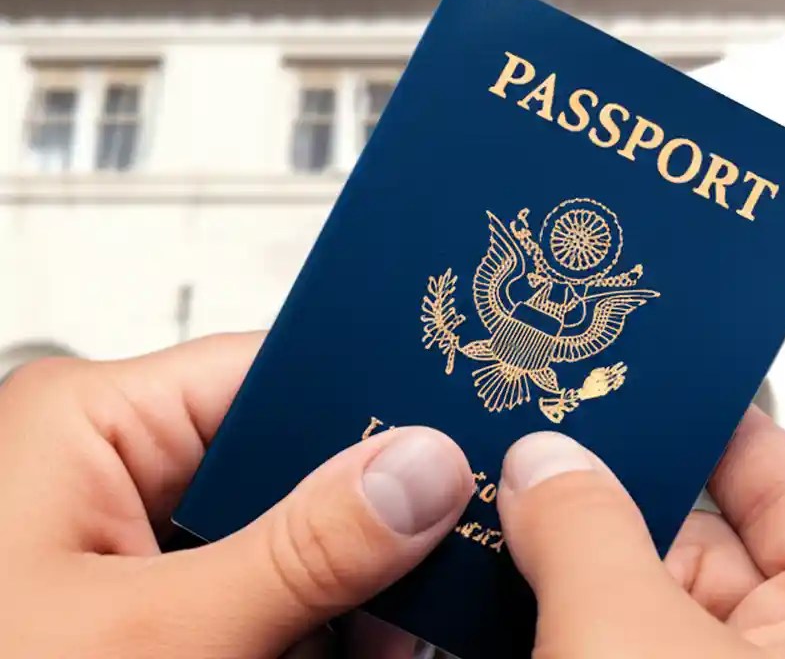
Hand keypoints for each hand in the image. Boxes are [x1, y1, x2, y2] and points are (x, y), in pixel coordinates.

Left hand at [0, 333, 472, 658]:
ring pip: (295, 550)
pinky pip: (266, 606)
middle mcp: (116, 476)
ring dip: (354, 599)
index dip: (377, 409)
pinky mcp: (154, 621)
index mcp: (93, 426)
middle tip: (446, 584)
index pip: (276, 375)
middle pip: (298, 469)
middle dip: (374, 533)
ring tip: (397, 642)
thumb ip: (302, 550)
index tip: (469, 453)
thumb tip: (424, 468)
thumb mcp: (153, 639)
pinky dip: (315, 636)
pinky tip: (365, 652)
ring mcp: (137, 556)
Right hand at [497, 406, 784, 657]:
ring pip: (642, 614)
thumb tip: (548, 461)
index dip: (716, 424)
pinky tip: (491, 592)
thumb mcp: (636, 647)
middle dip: (608, 500)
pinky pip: (608, 654)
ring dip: (566, 573)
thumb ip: (590, 535)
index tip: (644, 377)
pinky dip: (557, 633)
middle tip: (527, 443)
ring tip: (488, 510)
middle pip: (702, 549)